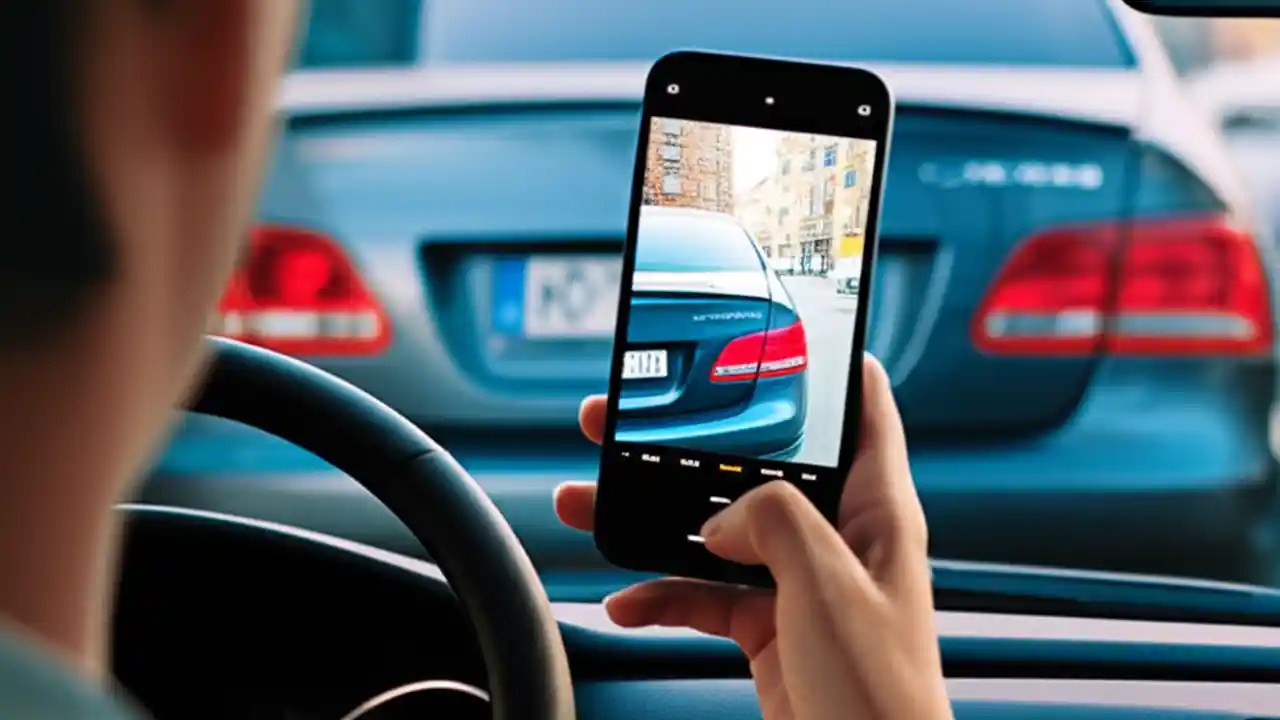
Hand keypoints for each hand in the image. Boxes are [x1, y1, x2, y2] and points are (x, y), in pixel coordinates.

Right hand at [555, 355, 951, 719]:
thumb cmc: (880, 696)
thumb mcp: (828, 585)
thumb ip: (775, 522)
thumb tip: (723, 515)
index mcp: (874, 510)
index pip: (860, 410)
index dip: (824, 363)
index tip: (776, 327)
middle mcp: (835, 537)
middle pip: (755, 465)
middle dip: (689, 440)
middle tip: (629, 416)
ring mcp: (798, 581)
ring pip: (713, 527)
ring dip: (650, 516)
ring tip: (590, 501)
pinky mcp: (767, 624)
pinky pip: (702, 593)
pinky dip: (661, 593)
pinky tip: (627, 600)